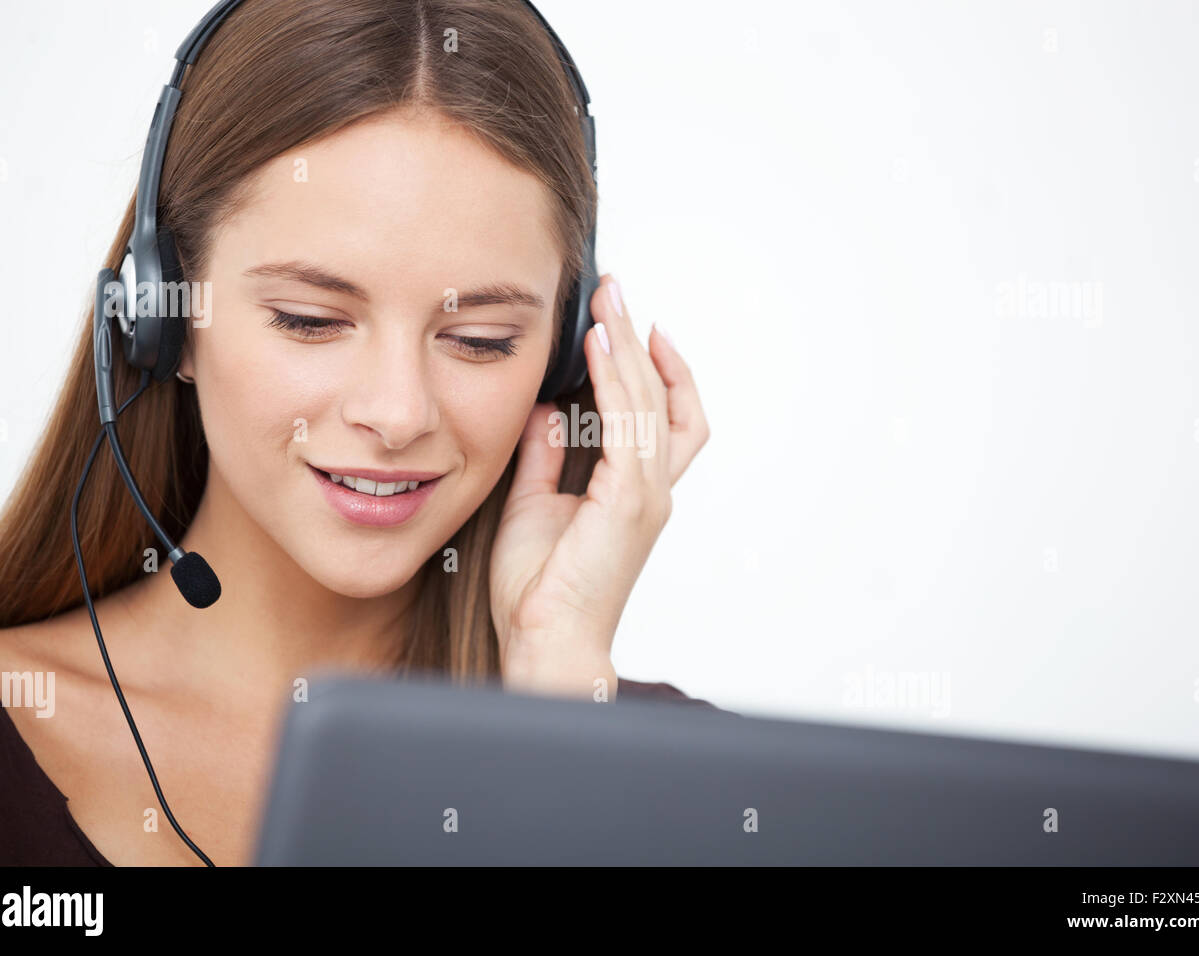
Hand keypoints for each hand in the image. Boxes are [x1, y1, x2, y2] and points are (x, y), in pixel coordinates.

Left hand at [490, 274, 709, 698]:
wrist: (544, 641)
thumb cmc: (538, 589)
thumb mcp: (532, 504)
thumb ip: (544, 456)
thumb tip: (546, 407)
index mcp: (633, 492)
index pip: (666, 418)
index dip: (659, 371)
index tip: (631, 328)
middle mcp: (651, 489)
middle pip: (667, 398)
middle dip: (643, 342)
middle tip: (617, 292)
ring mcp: (647, 495)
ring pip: (653, 402)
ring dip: (630, 348)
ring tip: (608, 304)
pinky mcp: (632, 501)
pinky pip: (631, 425)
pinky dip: (617, 381)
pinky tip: (598, 346)